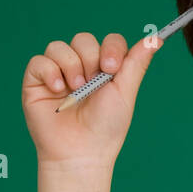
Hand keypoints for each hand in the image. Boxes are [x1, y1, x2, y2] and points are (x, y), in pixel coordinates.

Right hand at [21, 31, 163, 166]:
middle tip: (91, 85)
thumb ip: (136, 63)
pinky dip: (49, 72)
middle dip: (90, 59)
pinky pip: (38, 61)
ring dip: (71, 66)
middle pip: (83, 39)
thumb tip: (156, 39)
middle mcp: (80, 67)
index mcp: (104, 69)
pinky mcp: (36, 82)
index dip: (111, 48)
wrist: (81, 153)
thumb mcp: (125, 93)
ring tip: (76, 90)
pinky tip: (58, 91)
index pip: (109, 41)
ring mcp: (57, 73)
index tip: (111, 69)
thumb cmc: (105, 127)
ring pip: (58, 46)